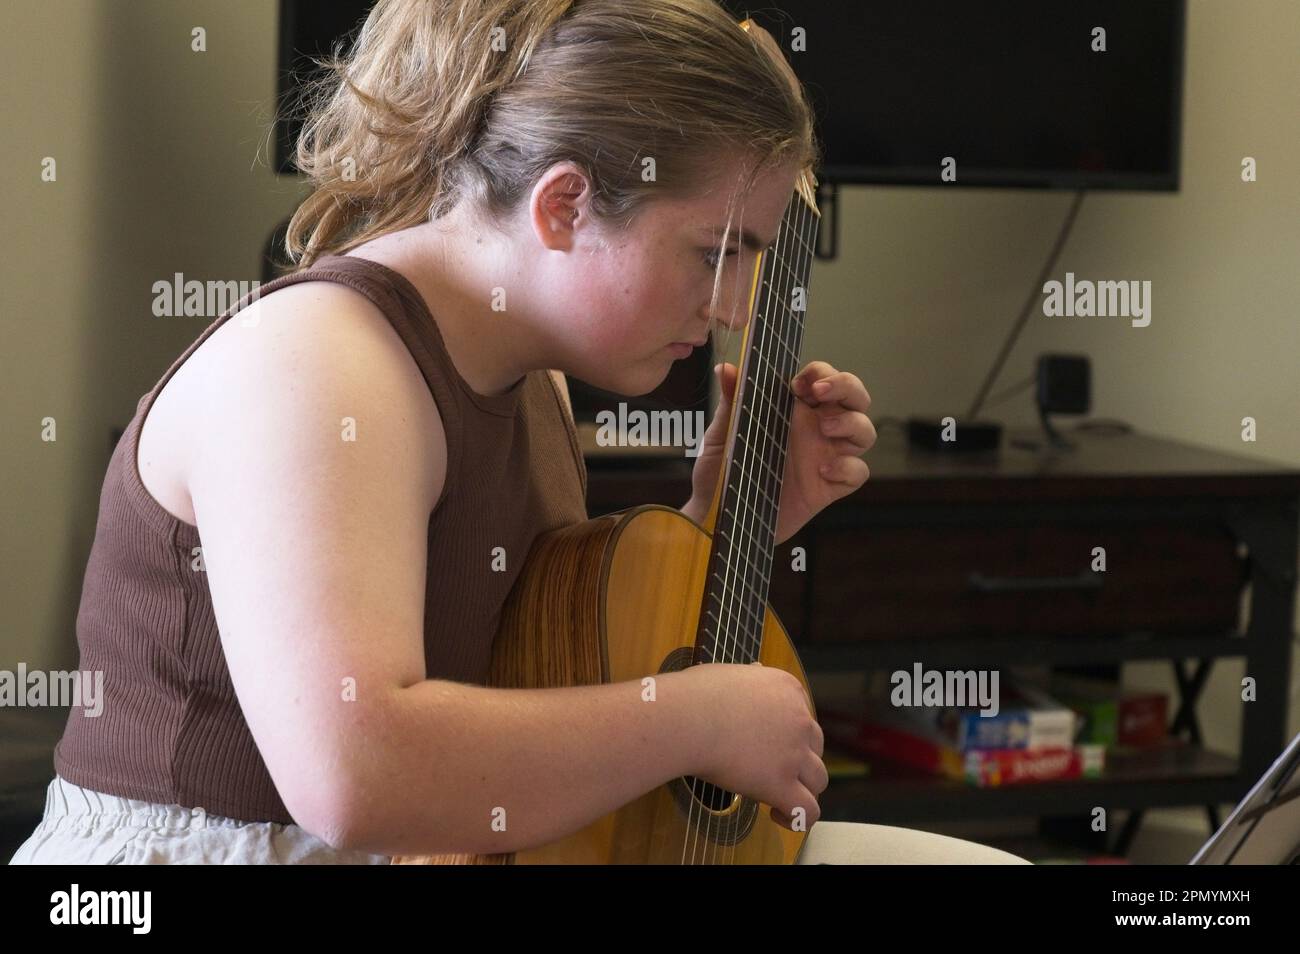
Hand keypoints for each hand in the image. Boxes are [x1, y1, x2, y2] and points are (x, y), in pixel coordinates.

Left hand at [688, 360, 874, 543]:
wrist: (718, 517)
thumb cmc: (720, 472)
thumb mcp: (721, 435)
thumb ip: (730, 401)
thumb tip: (725, 368)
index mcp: (793, 410)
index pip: (822, 379)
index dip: (821, 372)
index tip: (798, 381)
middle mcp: (815, 429)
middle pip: (855, 397)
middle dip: (846, 386)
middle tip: (820, 391)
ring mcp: (826, 456)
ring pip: (864, 431)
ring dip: (851, 423)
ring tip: (824, 428)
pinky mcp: (829, 487)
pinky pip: (858, 472)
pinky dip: (848, 467)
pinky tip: (822, 470)